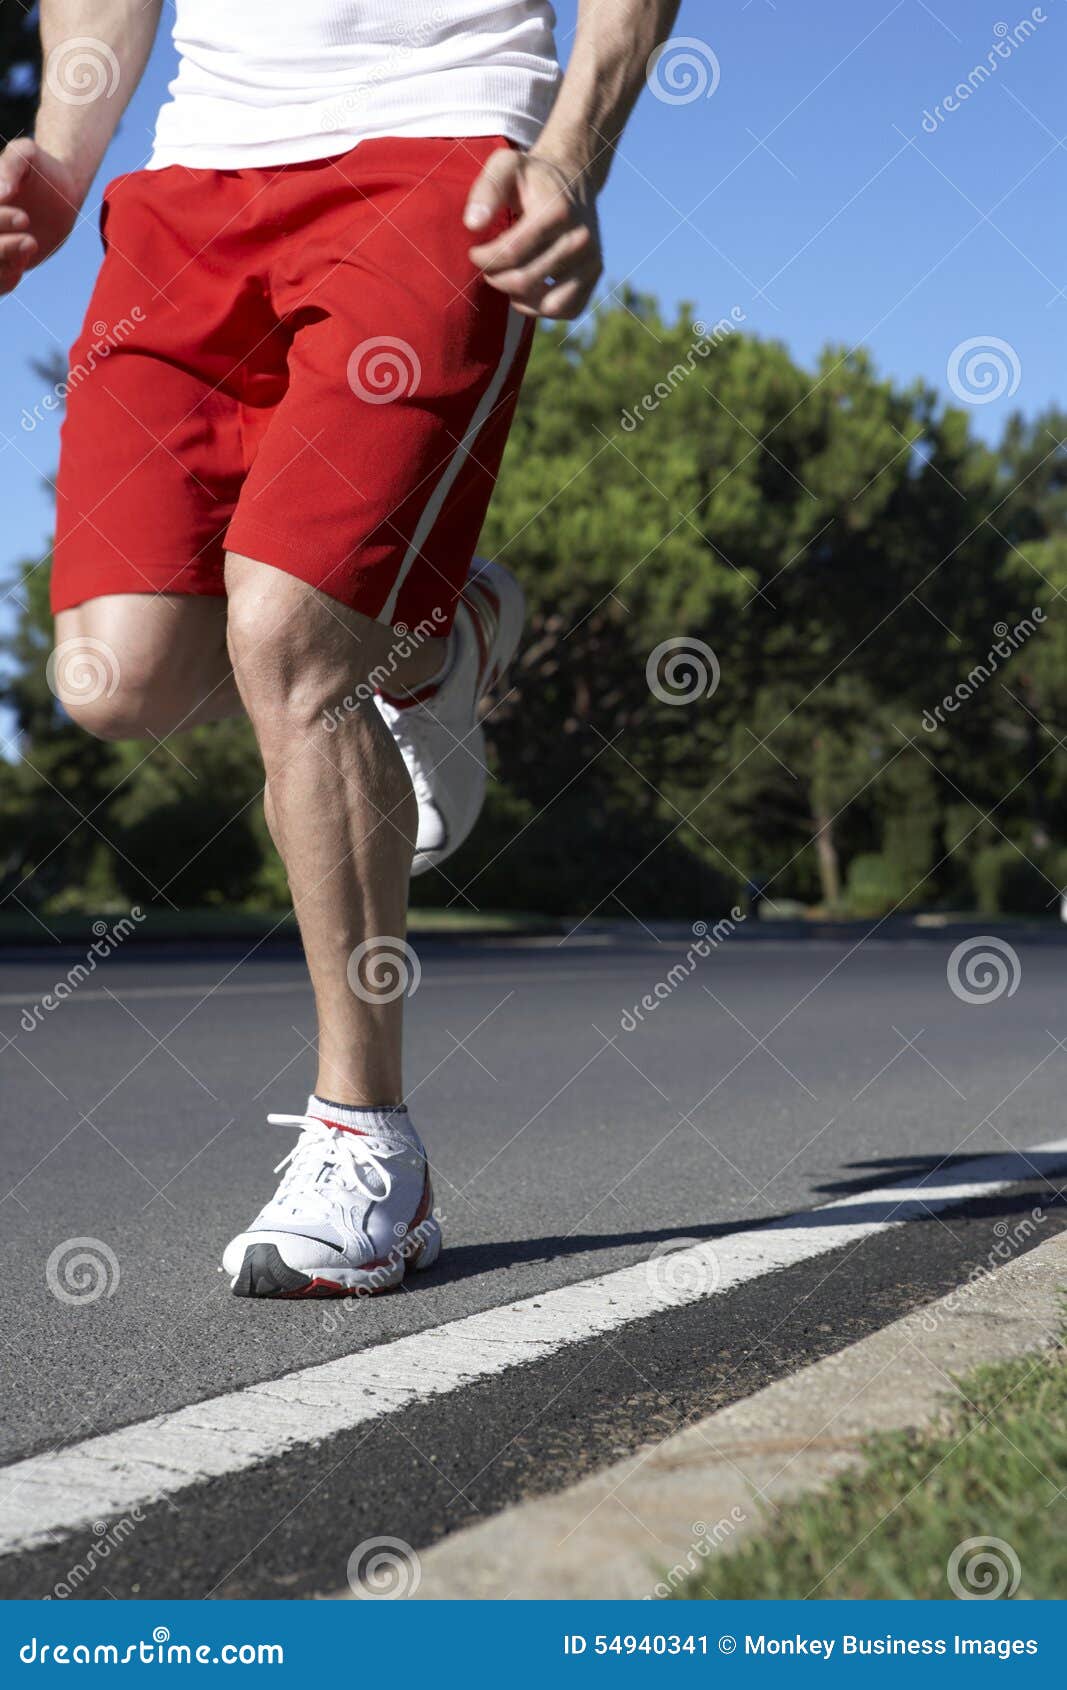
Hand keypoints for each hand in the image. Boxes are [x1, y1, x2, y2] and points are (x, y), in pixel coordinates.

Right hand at [0, 139, 84, 296]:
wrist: (60, 192)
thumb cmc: (40, 169)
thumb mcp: (26, 155)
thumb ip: (12, 165)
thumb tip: (3, 191)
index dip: (0, 221)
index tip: (24, 218)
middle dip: (2, 245)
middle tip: (27, 224)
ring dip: (4, 263)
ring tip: (31, 243)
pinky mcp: (1, 264)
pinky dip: (7, 279)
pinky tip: (24, 260)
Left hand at [465, 148, 601, 320]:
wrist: (573, 178)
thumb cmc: (531, 176)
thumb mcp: (505, 167)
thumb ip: (486, 190)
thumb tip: (472, 225)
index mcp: (557, 211)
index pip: (512, 253)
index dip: (484, 259)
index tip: (474, 252)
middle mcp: (580, 238)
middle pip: (525, 281)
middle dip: (496, 278)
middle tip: (488, 265)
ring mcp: (591, 259)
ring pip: (546, 304)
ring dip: (517, 297)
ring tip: (507, 277)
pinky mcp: (594, 275)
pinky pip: (566, 310)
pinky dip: (542, 308)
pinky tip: (528, 289)